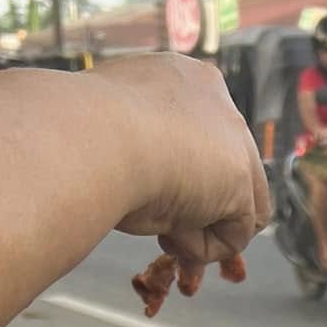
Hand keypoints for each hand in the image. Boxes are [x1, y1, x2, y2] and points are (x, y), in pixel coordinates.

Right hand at [100, 54, 269, 268]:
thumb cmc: (84, 137)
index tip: (153, 200)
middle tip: (162, 229)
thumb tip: (150, 185)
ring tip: (160, 222)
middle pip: (227, 175)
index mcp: (180, 79)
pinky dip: (200, 246)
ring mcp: (235, 137)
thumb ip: (141, 151)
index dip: (184, 181)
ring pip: (236, 209)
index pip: (201, 141)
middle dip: (200, 213)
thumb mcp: (115, 137)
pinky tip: (169, 227)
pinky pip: (234, 235)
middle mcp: (215, 99)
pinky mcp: (242, 177)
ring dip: (198, 230)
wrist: (91, 139)